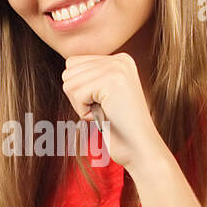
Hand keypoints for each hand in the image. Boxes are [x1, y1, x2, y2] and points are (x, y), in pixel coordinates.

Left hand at [61, 53, 168, 173]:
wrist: (139, 148)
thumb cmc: (118, 128)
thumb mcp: (104, 96)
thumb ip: (89, 78)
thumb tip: (66, 71)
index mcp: (119, 59)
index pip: (74, 63)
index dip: (78, 90)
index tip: (100, 103)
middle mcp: (120, 59)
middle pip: (69, 70)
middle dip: (77, 96)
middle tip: (101, 109)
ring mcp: (117, 67)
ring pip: (70, 82)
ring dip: (80, 105)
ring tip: (103, 112)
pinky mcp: (112, 80)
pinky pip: (77, 94)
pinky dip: (83, 111)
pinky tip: (103, 116)